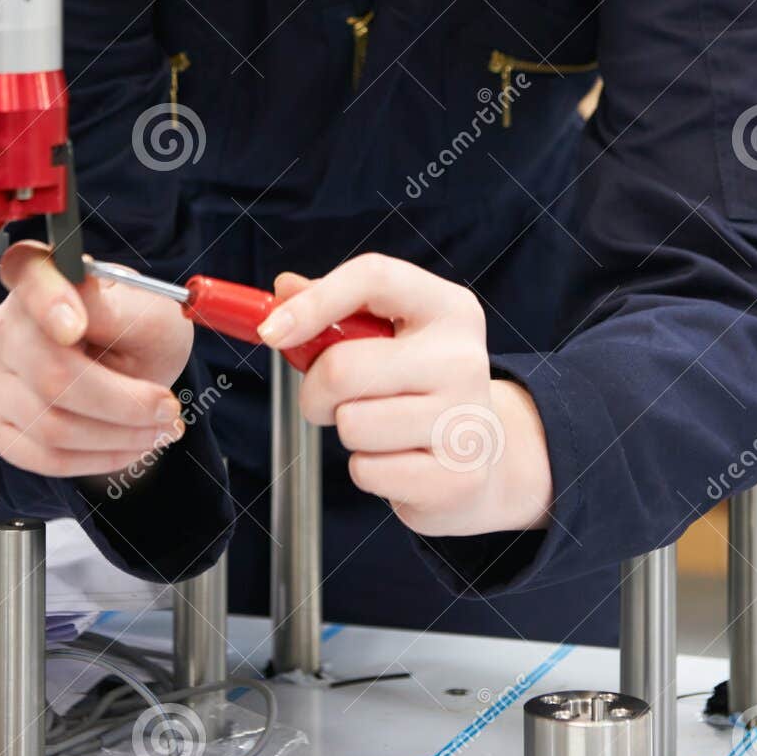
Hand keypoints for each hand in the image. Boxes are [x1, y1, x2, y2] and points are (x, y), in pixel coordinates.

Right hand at [0, 241, 192, 481]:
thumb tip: (82, 295)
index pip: (26, 274)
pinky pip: (44, 457)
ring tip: (158, 428)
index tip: (75, 326)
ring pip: (50, 425)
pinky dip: (98, 458)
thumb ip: (114, 306)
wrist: (133, 363)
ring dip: (119, 436)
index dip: (46, 301)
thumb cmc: (139, 330)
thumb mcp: (150, 312)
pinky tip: (129, 445)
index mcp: (41, 280)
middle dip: (122, 402)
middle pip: (51, 374)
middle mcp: (7, 326)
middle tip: (167, 408)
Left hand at [258, 253, 553, 538]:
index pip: (374, 278)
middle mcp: (464, 358)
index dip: (314, 300)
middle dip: (316, 390)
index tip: (270, 331)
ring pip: (351, 423)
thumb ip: (337, 308)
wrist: (486, 453)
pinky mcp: (458, 478)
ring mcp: (466, 419)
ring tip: (380, 427)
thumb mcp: (391, 335)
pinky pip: (367, 470)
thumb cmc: (420, 383)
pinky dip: (368, 469)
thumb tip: (284, 288)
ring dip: (348, 431)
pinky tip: (400, 459)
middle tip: (331, 399)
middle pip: (343, 367)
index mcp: (449, 308)